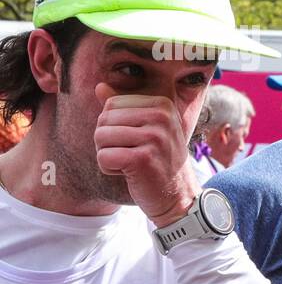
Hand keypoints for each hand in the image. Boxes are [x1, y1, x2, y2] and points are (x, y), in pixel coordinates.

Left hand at [94, 84, 199, 225]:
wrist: (179, 196)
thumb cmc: (159, 161)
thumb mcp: (148, 129)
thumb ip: (124, 107)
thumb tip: (99, 86)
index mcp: (162, 105)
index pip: (112, 105)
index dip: (114, 126)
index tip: (135, 141)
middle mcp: (161, 117)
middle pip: (103, 120)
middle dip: (108, 142)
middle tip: (132, 155)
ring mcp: (154, 137)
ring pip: (100, 138)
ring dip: (108, 155)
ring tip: (130, 163)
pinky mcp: (143, 158)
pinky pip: (103, 157)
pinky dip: (109, 169)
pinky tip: (129, 174)